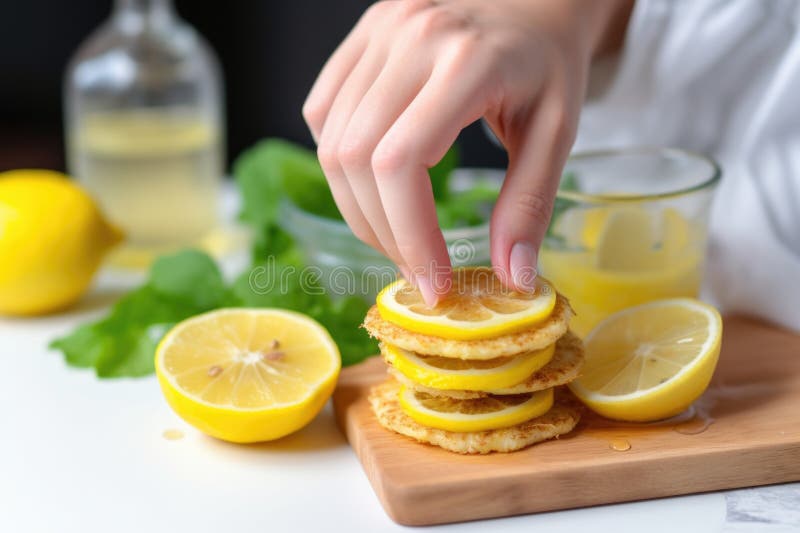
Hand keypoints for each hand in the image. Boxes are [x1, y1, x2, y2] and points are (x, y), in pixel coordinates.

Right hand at [304, 0, 631, 303]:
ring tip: (398, 234)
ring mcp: (377, 33)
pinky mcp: (360, 38)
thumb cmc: (547, 62)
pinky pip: (323, 113)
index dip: (408, 235)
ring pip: (331, 143)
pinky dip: (339, 163)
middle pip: (356, 159)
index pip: (401, 162)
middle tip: (418, 267)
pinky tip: (376, 182)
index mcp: (464, 61)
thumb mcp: (556, 132)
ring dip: (358, 207)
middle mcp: (408, 38)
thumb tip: (512, 279)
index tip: (434, 281)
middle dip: (382, 232)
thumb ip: (529, 205)